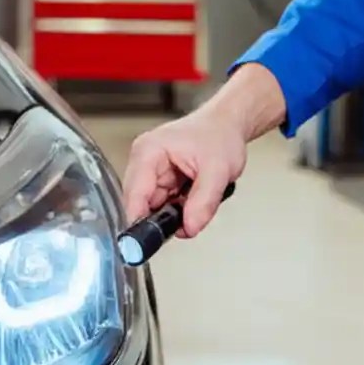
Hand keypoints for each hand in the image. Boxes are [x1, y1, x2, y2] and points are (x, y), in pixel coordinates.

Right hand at [123, 110, 247, 237]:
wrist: (228, 125)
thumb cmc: (220, 135)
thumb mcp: (218, 170)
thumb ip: (204, 201)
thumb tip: (190, 227)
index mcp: (148, 151)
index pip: (135, 196)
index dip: (142, 222)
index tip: (153, 239)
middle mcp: (144, 161)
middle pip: (142, 205)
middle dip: (166, 217)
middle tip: (191, 217)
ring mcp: (152, 171)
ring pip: (155, 209)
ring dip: (176, 212)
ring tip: (198, 196)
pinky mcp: (162, 180)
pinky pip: (165, 205)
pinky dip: (181, 207)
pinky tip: (194, 195)